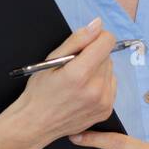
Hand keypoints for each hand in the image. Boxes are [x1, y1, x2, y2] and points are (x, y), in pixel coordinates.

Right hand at [0, 18, 118, 148]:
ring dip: (98, 70)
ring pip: (111, 71)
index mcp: (79, 74)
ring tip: (79, 81)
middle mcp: (95, 89)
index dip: (97, 38)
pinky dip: (101, 84)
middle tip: (74, 67)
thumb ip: (77, 40)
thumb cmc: (39, 91)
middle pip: (108, 57)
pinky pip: (112, 86)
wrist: (36, 124)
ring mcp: (103, 102)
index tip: (87, 43)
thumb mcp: (51, 60)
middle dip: (94, 56)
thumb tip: (97, 25)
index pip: (106, 42)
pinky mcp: (107, 110)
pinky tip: (85, 91)